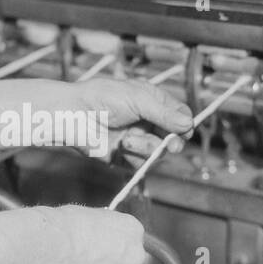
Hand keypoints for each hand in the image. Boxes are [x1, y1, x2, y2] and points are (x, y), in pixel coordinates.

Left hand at [74, 78, 192, 157]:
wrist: (73, 115)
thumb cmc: (102, 98)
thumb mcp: (137, 98)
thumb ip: (164, 112)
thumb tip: (189, 123)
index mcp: (153, 103)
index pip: (180, 116)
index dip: (185, 124)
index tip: (185, 130)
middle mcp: (148, 122)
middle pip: (173, 138)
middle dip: (172, 142)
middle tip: (171, 146)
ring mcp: (137, 140)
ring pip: (158, 153)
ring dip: (146, 148)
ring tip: (128, 141)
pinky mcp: (124, 157)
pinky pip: (140, 165)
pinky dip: (133, 158)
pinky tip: (121, 148)